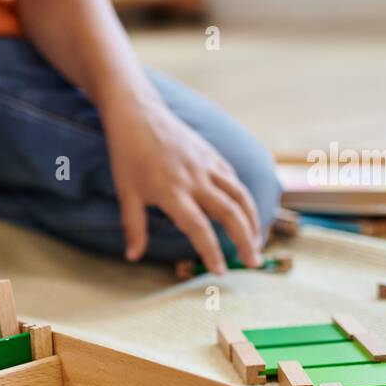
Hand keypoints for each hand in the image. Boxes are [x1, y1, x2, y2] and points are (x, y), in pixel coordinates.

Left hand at [108, 101, 262, 273]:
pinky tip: (246, 214)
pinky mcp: (212, 155)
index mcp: (172, 191)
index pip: (198, 228)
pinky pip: (234, 180)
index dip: (211, 252)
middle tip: (254, 263)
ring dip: (253, 220)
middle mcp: (195, 178)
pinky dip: (244, 199)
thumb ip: (134, 227)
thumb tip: (133, 257)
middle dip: (245, 240)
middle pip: (230, 212)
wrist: (138, 113)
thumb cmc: (128, 155)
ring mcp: (207, 165)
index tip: (220, 271)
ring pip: (240, 195)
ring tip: (258, 242)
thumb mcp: (127, 193)